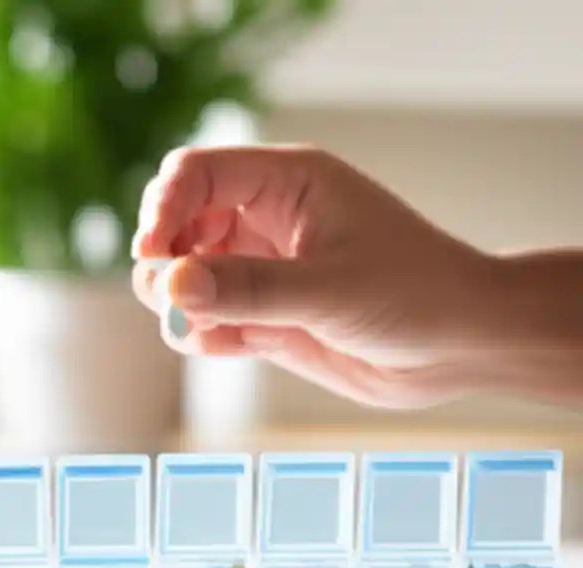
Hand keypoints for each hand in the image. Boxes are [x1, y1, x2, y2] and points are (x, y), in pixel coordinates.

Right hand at [130, 145, 582, 409]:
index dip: (163, 209)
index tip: (153, 254)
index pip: (196, 173)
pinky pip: (203, 319)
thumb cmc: (417, 294)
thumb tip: (171, 284)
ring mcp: (260, 267)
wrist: (462, 347)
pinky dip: (198, 334)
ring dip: (174, 302)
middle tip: (169, 297)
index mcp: (286, 182)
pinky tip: (225, 345)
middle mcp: (264, 218)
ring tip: (201, 329)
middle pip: (175, 221)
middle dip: (161, 259)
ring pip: (181, 274)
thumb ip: (248, 289)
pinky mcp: (261, 314)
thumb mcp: (330, 290)